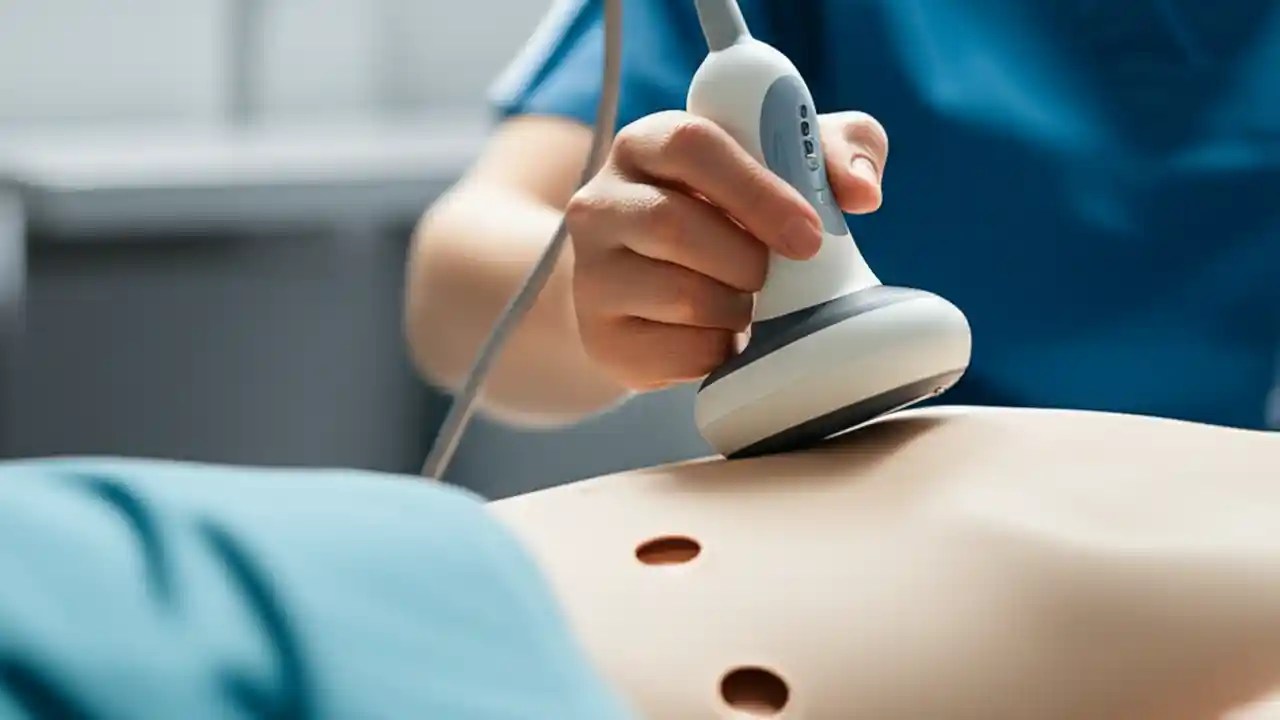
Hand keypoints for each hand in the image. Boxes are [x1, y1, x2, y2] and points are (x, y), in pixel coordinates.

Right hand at [565, 109, 888, 390]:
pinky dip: (718, 351)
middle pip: (675, 226)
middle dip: (748, 260)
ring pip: (680, 296)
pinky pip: (677, 353)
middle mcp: (601, 202)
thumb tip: (862, 190)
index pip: (691, 144)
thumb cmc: (730, 217)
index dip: (756, 190)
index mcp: (647, 144)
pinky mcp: (600, 336)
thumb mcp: (784, 169)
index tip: (810, 233)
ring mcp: (592, 273)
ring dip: (736, 307)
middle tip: (775, 275)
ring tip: (744, 300)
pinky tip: (720, 333)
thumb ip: (832, 154)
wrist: (656, 293)